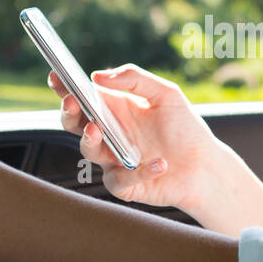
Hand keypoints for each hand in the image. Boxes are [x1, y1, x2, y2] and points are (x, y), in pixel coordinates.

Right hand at [50, 64, 226, 214]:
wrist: (206, 166)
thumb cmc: (185, 129)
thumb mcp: (166, 94)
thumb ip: (135, 79)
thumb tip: (98, 76)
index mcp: (115, 110)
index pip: (82, 97)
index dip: (65, 87)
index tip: (56, 76)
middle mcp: (109, 135)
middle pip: (75, 124)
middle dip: (69, 113)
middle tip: (73, 103)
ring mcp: (114, 160)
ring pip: (89, 151)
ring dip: (89, 140)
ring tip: (98, 130)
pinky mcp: (125, 185)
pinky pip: (120, 179)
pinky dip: (139, 172)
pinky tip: (159, 163)